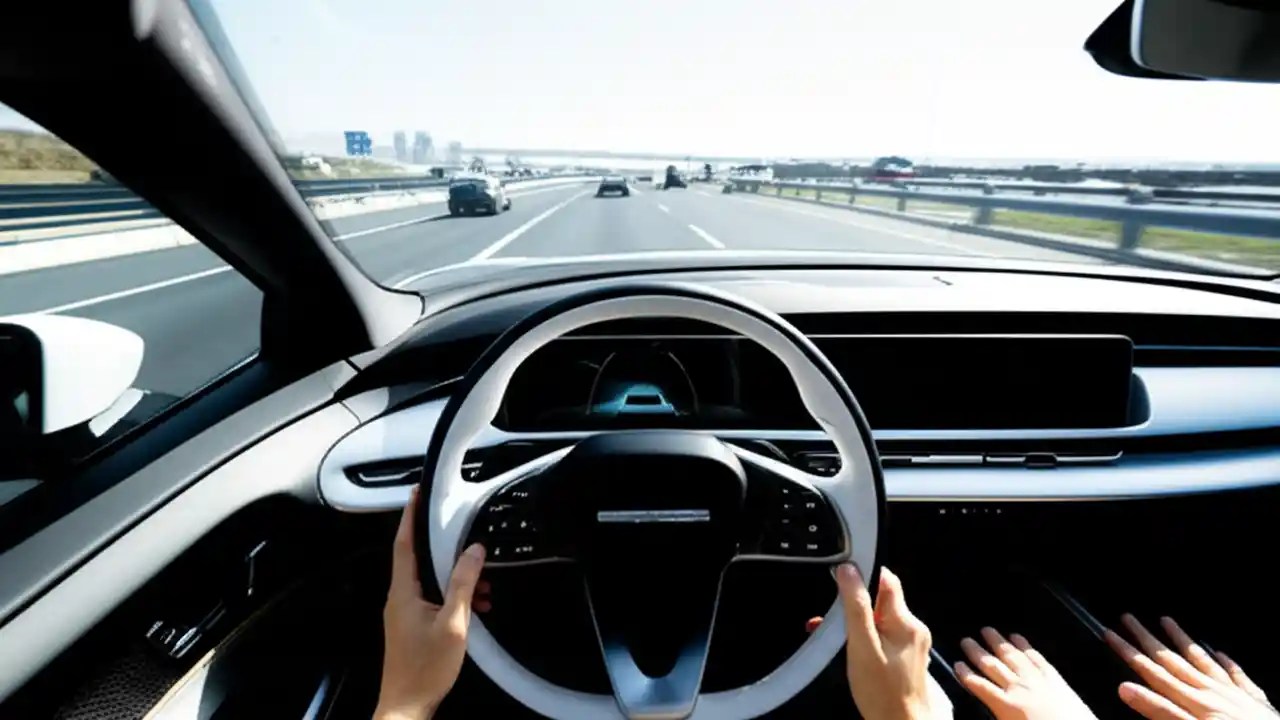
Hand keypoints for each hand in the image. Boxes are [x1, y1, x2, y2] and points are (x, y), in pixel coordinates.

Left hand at [374, 488, 488, 719]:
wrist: (407, 707)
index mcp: (403, 592)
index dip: (411, 516)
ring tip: (482, 580)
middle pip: (419, 559)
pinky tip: (475, 604)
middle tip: (462, 530)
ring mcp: (404, 613)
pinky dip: (453, 596)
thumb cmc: (425, 670)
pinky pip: (433, 598)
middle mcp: (399, 599)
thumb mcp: (453, 623)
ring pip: (430, 581)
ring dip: (455, 576)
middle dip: (444, 545)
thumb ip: (464, 584)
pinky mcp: (412, 627)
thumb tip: (473, 551)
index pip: (405, 543)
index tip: (417, 493)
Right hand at [837, 564, 940, 719]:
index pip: (885, 579)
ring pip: (880, 619)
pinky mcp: (907, 655)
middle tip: (832, 620)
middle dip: (854, 606)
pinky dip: (866, 637)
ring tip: (837, 638)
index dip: (862, 576)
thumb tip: (849, 571)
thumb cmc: (882, 693)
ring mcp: (912, 642)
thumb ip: (856, 607)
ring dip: (858, 623)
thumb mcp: (862, 646)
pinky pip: (884, 635)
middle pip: (881, 600)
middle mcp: (913, 628)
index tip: (842, 582)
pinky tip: (853, 649)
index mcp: (905, 622)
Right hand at [954, 628, 1096, 719]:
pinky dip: (1024, 645)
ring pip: (1011, 655)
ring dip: (997, 641)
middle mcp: (1017, 688)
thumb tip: (989, 707)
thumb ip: (998, 714)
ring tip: (987, 630)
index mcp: (1005, 706)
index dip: (965, 674)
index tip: (957, 664)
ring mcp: (1036, 680)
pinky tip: (1017, 637)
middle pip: (991, 665)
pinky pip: (1035, 657)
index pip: (978, 685)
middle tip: (966, 640)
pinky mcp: (1055, 678)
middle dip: (976, 652)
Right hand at [1105, 614, 1274, 719]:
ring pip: (1202, 660)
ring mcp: (1234, 694)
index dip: (1129, 652)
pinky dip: (1226, 662)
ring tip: (1167, 621)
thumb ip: (1161, 711)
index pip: (1153, 671)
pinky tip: (1219, 652)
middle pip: (1173, 660)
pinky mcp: (1256, 702)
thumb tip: (1125, 688)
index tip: (1110, 634)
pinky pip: (1238, 675)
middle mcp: (1211, 691)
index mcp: (1193, 701)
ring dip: (1182, 641)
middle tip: (1129, 617)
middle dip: (1147, 638)